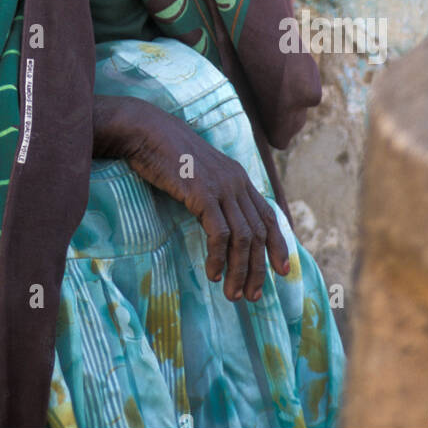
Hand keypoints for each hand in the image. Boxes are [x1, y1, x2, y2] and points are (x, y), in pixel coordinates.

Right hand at [95, 96, 290, 302]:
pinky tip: (212, 273)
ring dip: (239, 271)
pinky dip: (219, 258)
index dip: (278, 245)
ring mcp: (221, 186)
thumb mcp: (200, 173)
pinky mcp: (202, 192)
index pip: (268, 215)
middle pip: (259, 233)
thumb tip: (220, 222)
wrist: (145, 131)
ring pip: (243, 238)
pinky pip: (219, 233)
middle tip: (250, 296)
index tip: (282, 272)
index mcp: (238, 177)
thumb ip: (215, 192)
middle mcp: (236, 181)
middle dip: (258, 269)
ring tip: (232, 294)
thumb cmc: (166, 154)